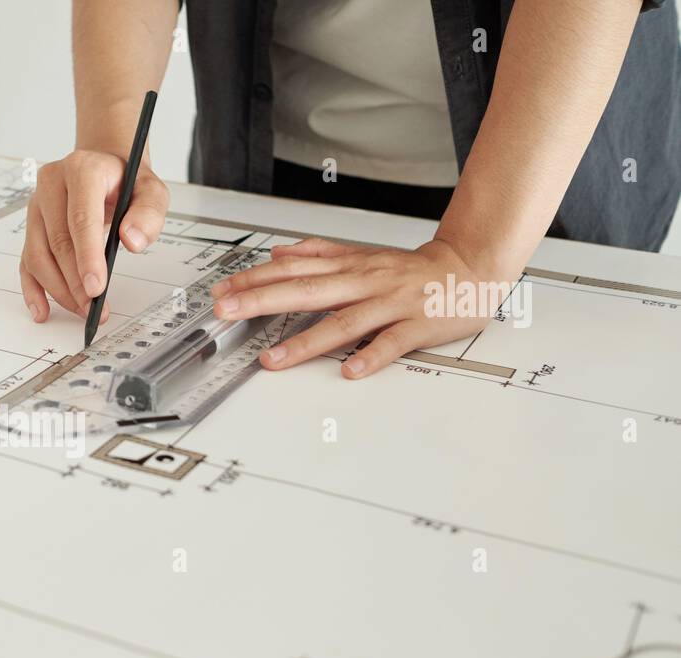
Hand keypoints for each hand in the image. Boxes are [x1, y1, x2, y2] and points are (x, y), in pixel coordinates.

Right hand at [19, 150, 168, 323]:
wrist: (105, 168)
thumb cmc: (125, 181)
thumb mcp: (151, 190)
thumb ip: (148, 213)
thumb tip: (132, 241)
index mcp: (82, 170)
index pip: (81, 218)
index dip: (87, 257)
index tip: (97, 287)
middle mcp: (52, 185)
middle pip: (58, 242)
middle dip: (75, 281)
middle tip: (94, 306)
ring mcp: (37, 206)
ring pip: (38, 255)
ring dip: (59, 289)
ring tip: (82, 308)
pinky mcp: (31, 225)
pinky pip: (26, 261)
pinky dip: (33, 289)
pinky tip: (43, 309)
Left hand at [209, 237, 510, 378]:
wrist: (471, 267)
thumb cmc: (412, 270)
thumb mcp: (362, 254)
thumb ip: (320, 254)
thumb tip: (279, 251)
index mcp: (349, 266)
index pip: (292, 270)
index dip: (254, 279)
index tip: (221, 291)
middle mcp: (364, 282)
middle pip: (307, 291)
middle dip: (263, 301)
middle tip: (227, 311)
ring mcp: (390, 304)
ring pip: (344, 321)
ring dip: (306, 341)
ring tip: (274, 358)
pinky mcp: (417, 325)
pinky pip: (392, 343)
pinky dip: (371, 356)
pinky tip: (349, 370)